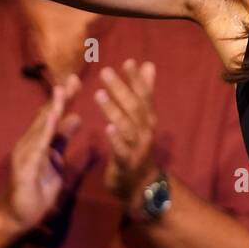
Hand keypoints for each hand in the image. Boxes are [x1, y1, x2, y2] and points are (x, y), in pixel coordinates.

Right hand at [0, 75, 82, 233]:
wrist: (18, 216)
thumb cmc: (37, 188)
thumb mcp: (57, 160)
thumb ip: (63, 139)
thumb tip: (76, 116)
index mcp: (40, 140)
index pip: (54, 115)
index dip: (65, 98)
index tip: (77, 80)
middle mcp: (30, 143)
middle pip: (47, 116)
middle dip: (60, 98)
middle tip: (72, 78)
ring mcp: (25, 154)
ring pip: (40, 128)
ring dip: (51, 110)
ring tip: (62, 93)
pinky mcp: (24, 168)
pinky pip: (36, 147)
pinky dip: (44, 132)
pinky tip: (52, 119)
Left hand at [95, 59, 160, 213]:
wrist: (142, 185)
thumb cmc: (139, 148)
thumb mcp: (144, 119)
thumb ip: (145, 93)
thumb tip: (149, 65)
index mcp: (148, 119)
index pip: (145, 95)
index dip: (137, 79)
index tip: (128, 61)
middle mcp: (146, 131)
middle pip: (135, 107)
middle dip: (121, 89)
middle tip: (105, 72)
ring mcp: (137, 148)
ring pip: (127, 126)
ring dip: (114, 110)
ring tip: (99, 94)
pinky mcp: (126, 164)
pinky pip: (122, 150)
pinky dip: (116, 139)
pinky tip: (107, 128)